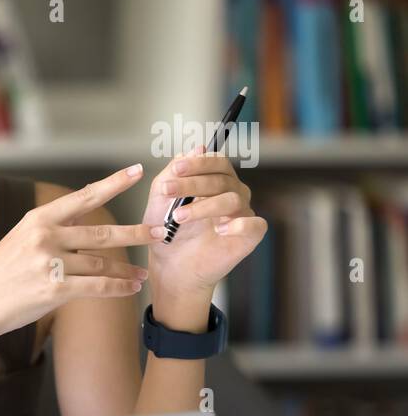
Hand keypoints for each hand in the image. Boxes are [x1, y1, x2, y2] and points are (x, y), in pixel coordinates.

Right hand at [0, 163, 162, 338]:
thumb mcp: (19, 240)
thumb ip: (51, 227)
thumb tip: (85, 214)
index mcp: (38, 220)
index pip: (83, 197)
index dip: (113, 184)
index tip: (137, 171)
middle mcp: (45, 238)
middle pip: (102, 233)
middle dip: (134, 233)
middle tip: (157, 232)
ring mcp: (50, 264)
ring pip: (102, 264)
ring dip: (126, 270)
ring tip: (142, 273)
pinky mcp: (55, 290)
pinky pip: (97, 287)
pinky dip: (118, 288)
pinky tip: (131, 288)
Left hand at [143, 148, 266, 301]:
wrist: (169, 266)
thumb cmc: (166, 231)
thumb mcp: (160, 200)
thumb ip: (171, 174)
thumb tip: (194, 149)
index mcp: (215, 181)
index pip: (216, 162)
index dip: (198, 163)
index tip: (175, 169)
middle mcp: (233, 193)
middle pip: (222, 179)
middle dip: (193, 183)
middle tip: (168, 191)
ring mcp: (242, 214)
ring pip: (233, 200)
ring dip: (203, 207)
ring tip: (178, 217)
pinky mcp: (249, 236)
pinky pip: (255, 224)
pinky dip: (239, 224)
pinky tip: (220, 229)